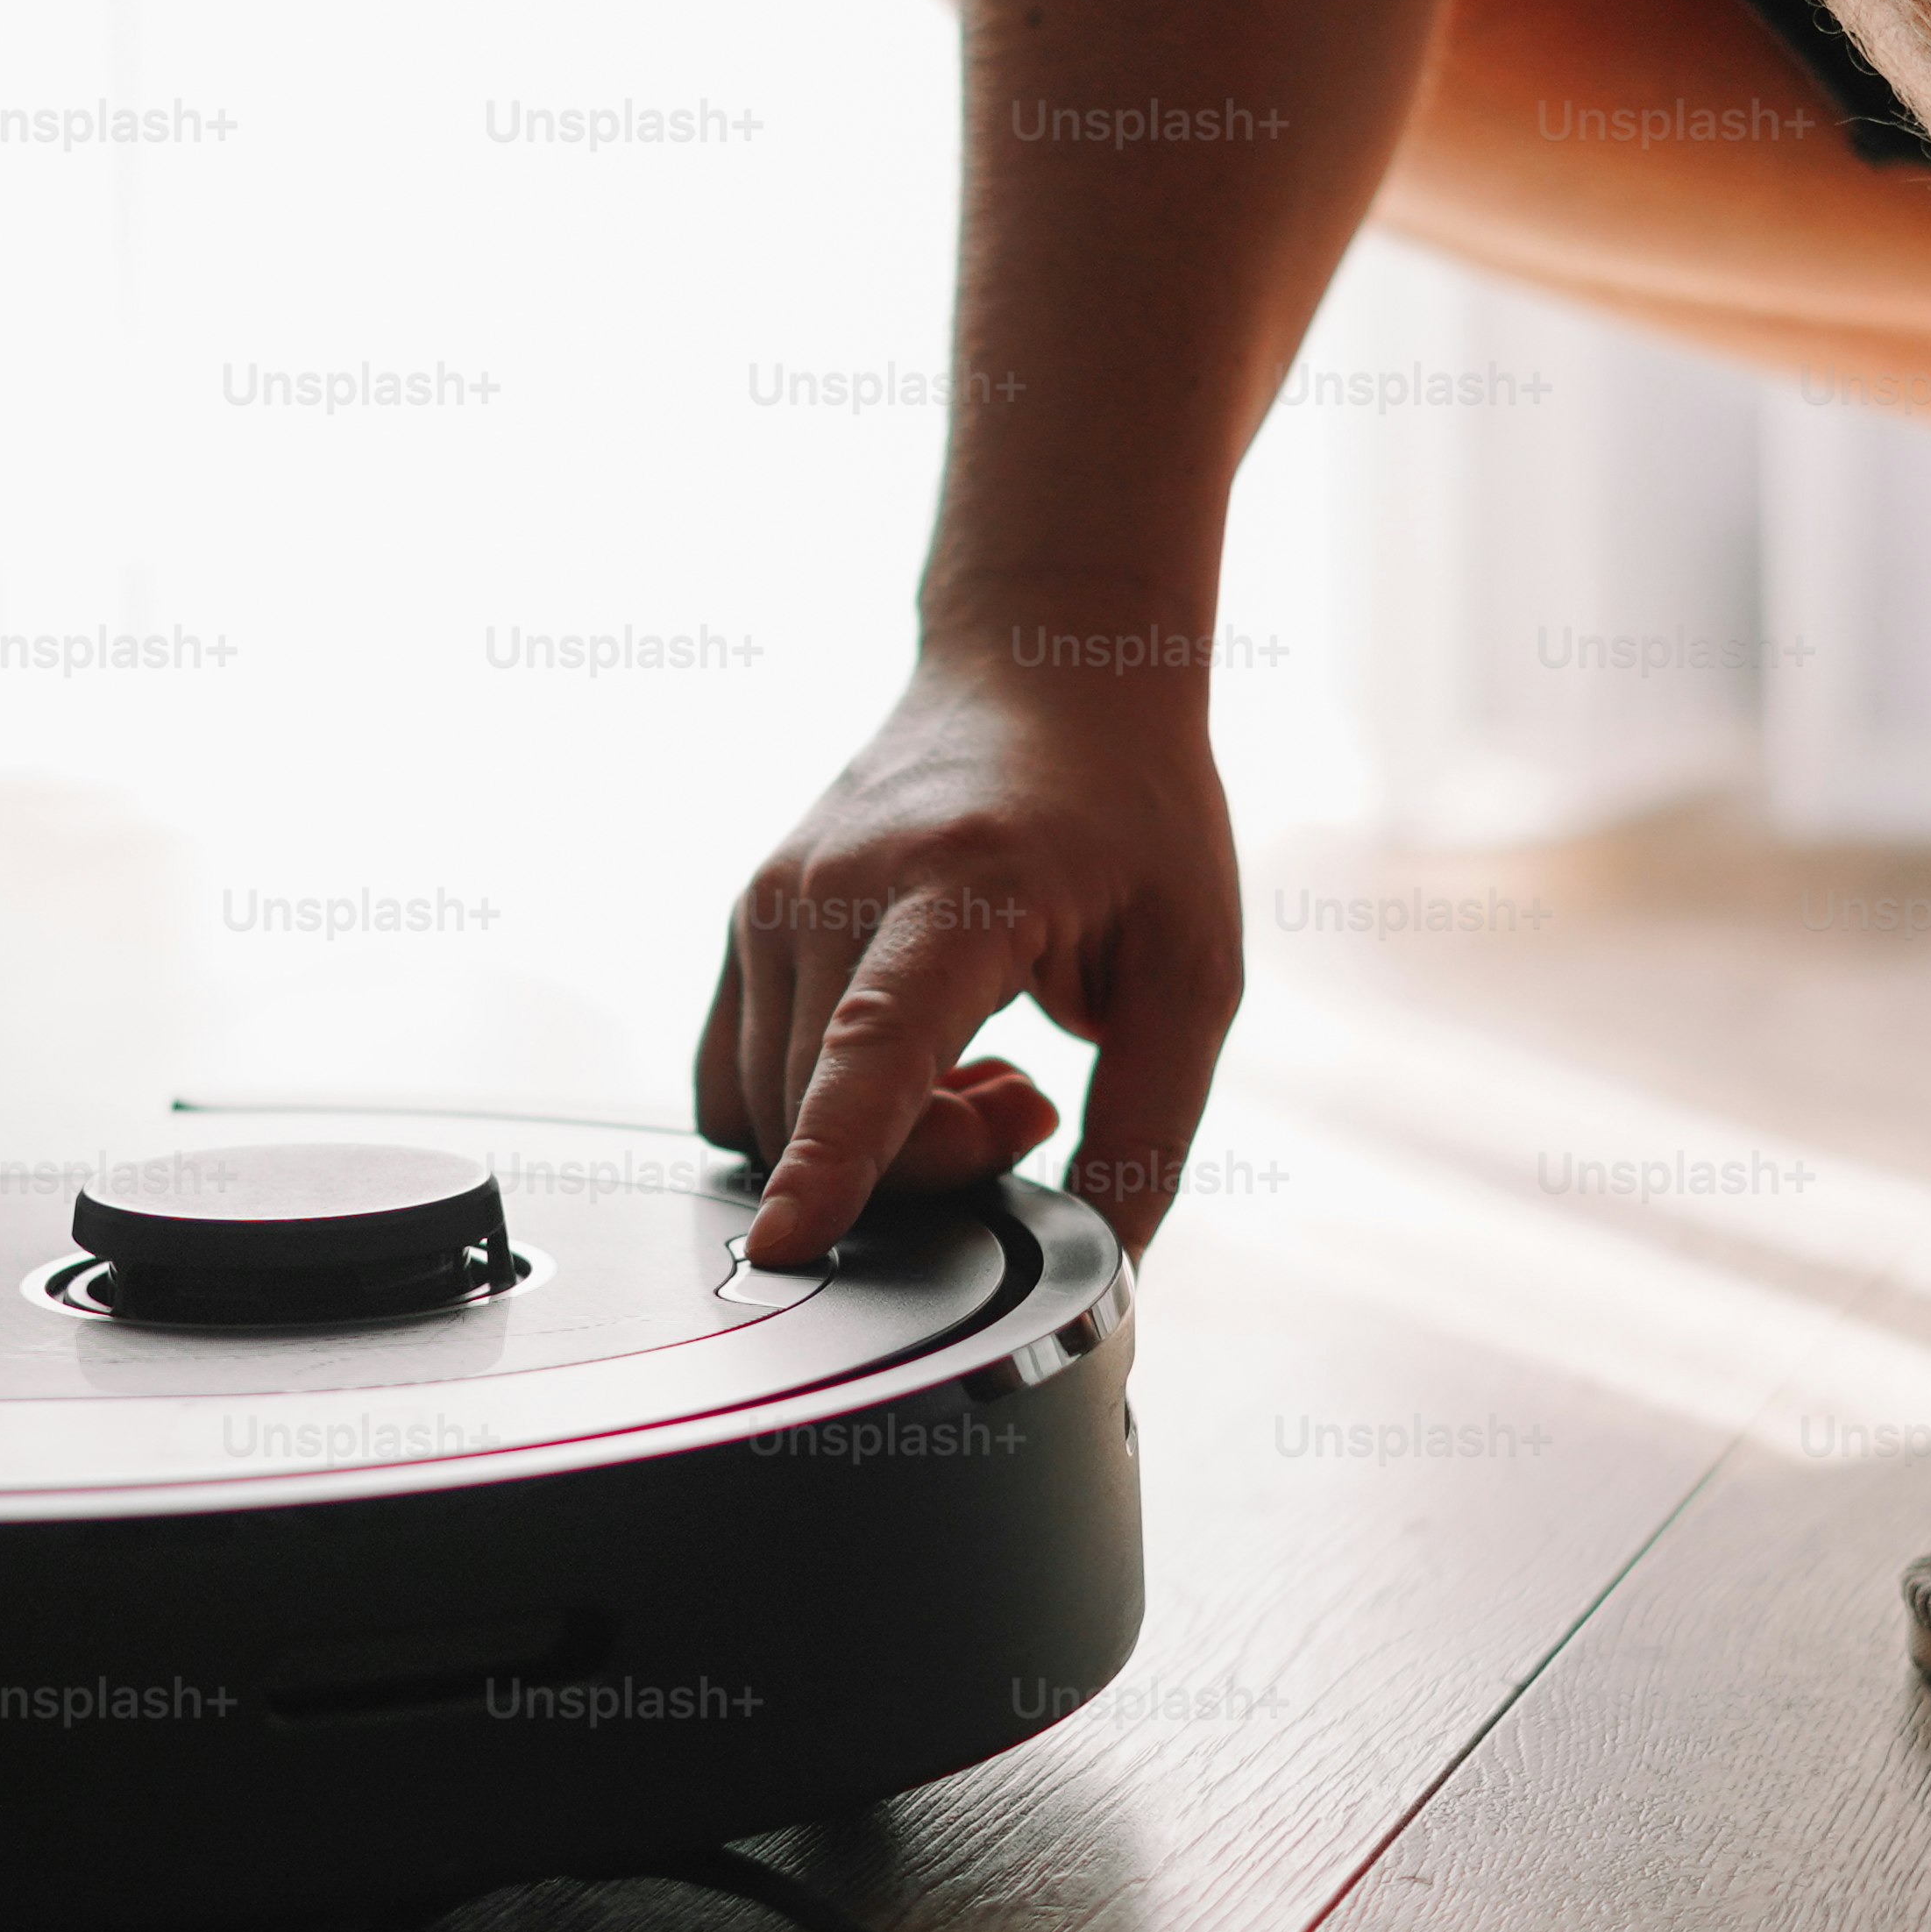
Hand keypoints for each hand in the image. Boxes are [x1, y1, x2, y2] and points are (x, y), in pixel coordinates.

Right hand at [697, 659, 1243, 1266]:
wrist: (1047, 669)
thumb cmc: (1133, 817)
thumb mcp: (1192, 973)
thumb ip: (1148, 1126)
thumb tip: (1101, 1262)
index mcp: (959, 887)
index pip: (875, 1044)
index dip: (833, 1158)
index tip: (784, 1243)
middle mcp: (839, 886)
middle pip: (824, 1112)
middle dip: (931, 1162)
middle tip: (1029, 1095)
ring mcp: (774, 899)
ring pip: (772, 1112)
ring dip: (880, 1137)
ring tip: (982, 1059)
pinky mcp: (747, 919)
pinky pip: (739, 1082)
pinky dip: (815, 1111)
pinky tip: (909, 1056)